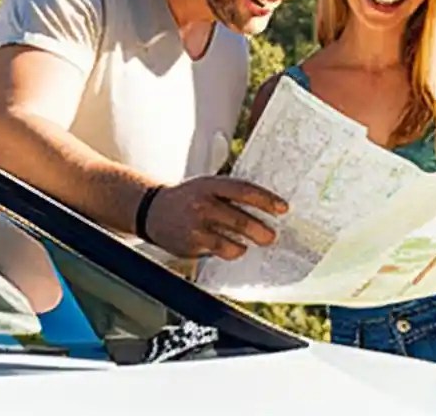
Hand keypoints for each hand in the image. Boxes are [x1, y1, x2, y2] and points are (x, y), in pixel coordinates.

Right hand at [141, 175, 288, 259]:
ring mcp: (196, 226)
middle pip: (239, 219)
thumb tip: (266, 207)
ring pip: (229, 241)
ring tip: (251, 244)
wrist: (152, 210)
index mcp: (210, 185)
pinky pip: (218, 251)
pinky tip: (234, 249)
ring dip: (245, 245)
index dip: (266, 199)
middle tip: (272, 236)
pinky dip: (231, 252)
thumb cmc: (188, 198)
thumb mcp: (207, 186)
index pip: (244, 190)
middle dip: (260, 230)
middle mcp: (203, 204)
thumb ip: (230, 194)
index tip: (283, 208)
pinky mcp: (192, 244)